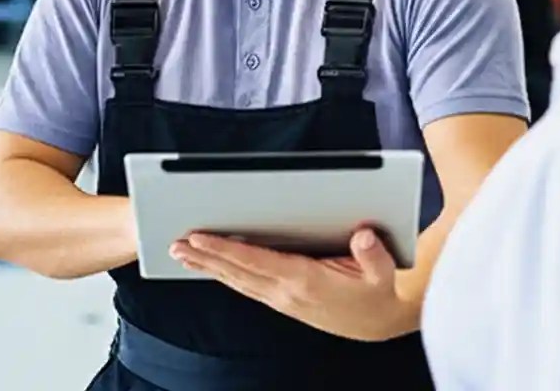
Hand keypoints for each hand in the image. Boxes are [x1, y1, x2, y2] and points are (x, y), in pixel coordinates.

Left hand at [169, 228, 414, 341]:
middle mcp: (287, 292)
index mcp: (305, 280)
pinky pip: (246, 286)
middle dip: (204, 257)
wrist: (379, 322)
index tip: (200, 238)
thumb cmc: (377, 293)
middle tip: (176, 244)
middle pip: (236, 272)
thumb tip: (362, 237)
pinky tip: (211, 267)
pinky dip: (225, 275)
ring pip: (237, 281)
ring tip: (183, 253)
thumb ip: (372, 255)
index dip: (225, 249)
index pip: (255, 261)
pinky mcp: (283, 302)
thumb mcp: (383, 274)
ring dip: (208, 267)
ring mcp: (282, 300)